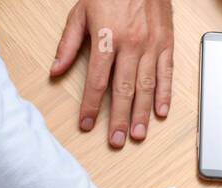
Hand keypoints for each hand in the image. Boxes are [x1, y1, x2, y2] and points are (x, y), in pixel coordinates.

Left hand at [51, 0, 172, 146]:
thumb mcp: (81, 12)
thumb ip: (68, 44)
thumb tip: (55, 71)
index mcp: (107, 38)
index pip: (96, 80)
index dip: (90, 105)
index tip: (86, 124)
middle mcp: (131, 44)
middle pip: (123, 90)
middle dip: (118, 118)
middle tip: (116, 141)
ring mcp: (151, 45)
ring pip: (146, 87)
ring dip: (141, 114)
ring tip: (136, 135)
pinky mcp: (167, 43)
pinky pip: (166, 74)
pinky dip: (164, 94)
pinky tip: (160, 112)